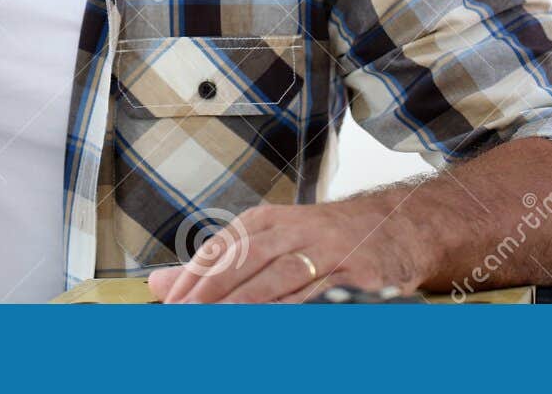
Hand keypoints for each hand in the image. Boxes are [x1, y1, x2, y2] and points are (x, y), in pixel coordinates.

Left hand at [145, 200, 428, 303]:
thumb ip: (214, 265)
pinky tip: (274, 330)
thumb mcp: (266, 240)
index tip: (171, 306)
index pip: (222, 247)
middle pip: (248, 262)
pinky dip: (297, 315)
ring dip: (250, 309)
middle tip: (187, 321)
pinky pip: (322, 301)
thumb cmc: (319, 241)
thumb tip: (157, 285)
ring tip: (220, 330)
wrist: (394, 227)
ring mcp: (331, 254)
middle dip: (215, 295)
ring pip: (283, 281)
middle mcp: (298, 230)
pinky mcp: (360, 279)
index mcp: (268, 220)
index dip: (195, 277)